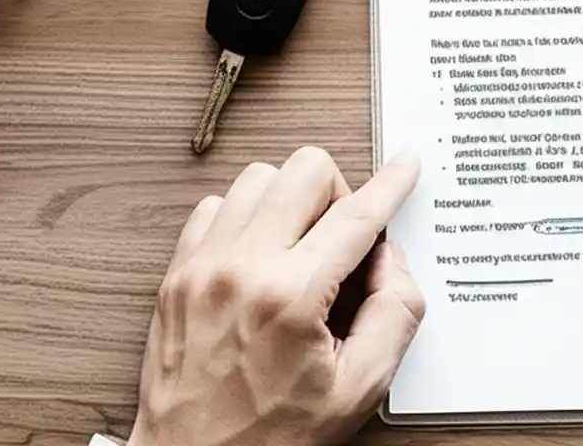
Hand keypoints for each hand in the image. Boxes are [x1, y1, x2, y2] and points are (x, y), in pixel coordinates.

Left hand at [129, 147, 424, 445]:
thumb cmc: (270, 436)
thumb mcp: (360, 388)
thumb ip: (395, 313)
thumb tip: (391, 260)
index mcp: (291, 296)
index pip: (356, 214)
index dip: (391, 184)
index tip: (406, 164)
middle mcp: (240, 268)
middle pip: (304, 170)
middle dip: (340, 191)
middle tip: (346, 236)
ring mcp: (201, 266)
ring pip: (257, 177)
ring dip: (291, 199)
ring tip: (303, 245)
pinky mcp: (175, 274)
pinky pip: (213, 205)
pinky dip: (245, 216)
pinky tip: (261, 253)